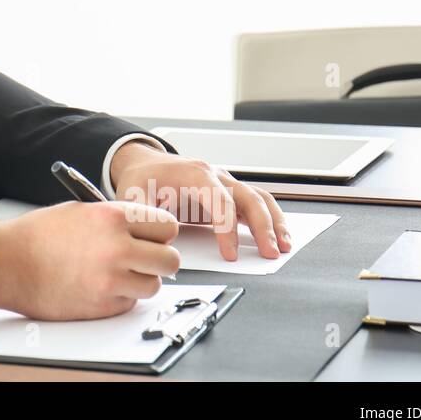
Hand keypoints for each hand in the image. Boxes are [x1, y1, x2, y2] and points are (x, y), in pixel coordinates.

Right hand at [0, 199, 180, 319]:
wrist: (8, 262)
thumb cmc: (39, 235)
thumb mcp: (82, 211)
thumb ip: (117, 220)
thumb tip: (146, 231)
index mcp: (113, 217)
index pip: (168, 226)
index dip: (161, 233)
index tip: (153, 238)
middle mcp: (117, 248)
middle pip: (171, 260)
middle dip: (159, 260)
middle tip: (143, 259)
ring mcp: (111, 279)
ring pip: (153, 285)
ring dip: (140, 281)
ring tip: (117, 273)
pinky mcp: (102, 305)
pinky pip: (129, 303)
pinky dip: (120, 297)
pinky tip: (98, 285)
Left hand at [110, 141, 291, 260]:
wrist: (144, 165)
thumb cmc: (142, 180)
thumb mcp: (135, 197)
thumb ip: (147, 220)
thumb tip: (160, 246)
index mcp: (194, 174)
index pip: (221, 200)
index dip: (227, 228)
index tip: (230, 254)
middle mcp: (215, 176)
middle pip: (248, 197)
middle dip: (262, 226)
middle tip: (270, 253)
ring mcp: (225, 183)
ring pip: (259, 198)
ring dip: (274, 222)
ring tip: (284, 246)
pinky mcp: (228, 193)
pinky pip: (256, 203)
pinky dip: (271, 218)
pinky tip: (279, 236)